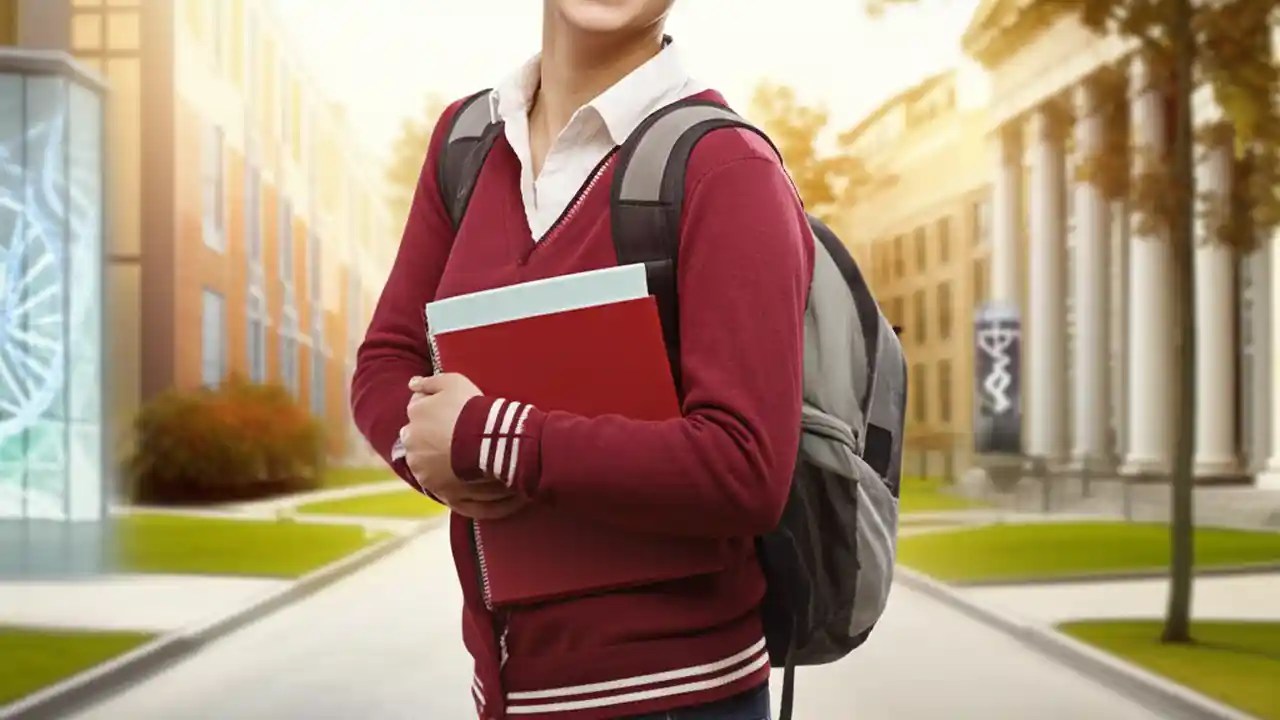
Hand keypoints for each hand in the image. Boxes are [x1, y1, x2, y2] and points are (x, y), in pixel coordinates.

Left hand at [401, 374, 526, 519]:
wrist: (490, 438)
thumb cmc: (471, 407)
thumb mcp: (450, 382)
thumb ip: (428, 383)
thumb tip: (411, 383)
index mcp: (411, 427)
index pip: (418, 420)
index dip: (437, 417)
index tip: (456, 416)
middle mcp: (413, 455)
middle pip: (423, 448)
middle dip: (438, 444)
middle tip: (465, 439)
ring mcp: (428, 478)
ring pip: (435, 473)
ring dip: (449, 468)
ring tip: (476, 462)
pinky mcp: (445, 497)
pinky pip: (455, 497)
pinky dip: (466, 493)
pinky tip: (485, 487)